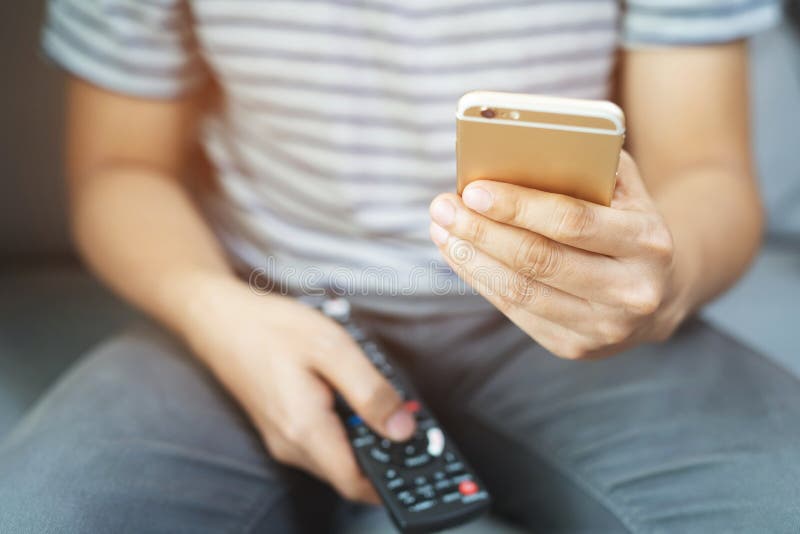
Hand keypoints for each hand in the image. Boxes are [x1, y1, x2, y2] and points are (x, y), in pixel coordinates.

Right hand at [181, 280, 415, 502]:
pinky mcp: (280, 427)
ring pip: (336, 457)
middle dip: (382, 454)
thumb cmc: (270, 328)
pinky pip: (321, 442)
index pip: (356, 484)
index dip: (393, 481)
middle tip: (403, 416)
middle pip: (349, 473)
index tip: (420, 461)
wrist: (219, 319)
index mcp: (305, 430)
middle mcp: (291, 445)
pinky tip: (348, 394)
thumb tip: (402, 429)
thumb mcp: (332, 349)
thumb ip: (370, 392)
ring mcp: (283, 439)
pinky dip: (344, 428)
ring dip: (363, 438)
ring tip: (375, 398)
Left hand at [429, 151, 684, 358]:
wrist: (662, 292)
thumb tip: (513, 151)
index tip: (473, 190)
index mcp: (648, 242)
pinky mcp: (576, 347)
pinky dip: (480, 281)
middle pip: (538, 260)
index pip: (570, 222)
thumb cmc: (628, 222)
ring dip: (471, 258)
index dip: (517, 207)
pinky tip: (458, 256)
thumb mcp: (625, 188)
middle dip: (481, 231)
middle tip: (443, 207)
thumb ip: (587, 164)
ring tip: (442, 230)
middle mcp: (631, 291)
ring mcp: (603, 327)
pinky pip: (516, 312)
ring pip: (520, 291)